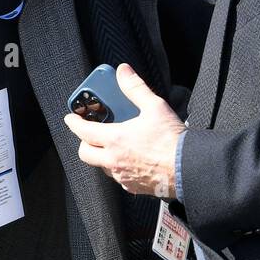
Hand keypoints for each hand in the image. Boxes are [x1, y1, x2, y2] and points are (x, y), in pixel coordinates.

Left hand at [64, 63, 184, 198]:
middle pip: (86, 153)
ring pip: (102, 166)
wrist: (188, 169)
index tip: (71, 118)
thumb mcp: (154, 107)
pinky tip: (132, 159)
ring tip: (115, 145)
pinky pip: (118, 177)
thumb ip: (135, 88)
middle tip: (90, 134)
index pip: (84, 132)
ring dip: (103, 156)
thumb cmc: (172, 140)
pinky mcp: (133, 187)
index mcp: (115, 140)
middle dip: (84, 143)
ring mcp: (122, 176)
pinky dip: (119, 167)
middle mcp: (114, 160)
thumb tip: (123, 72)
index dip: (74, 123)